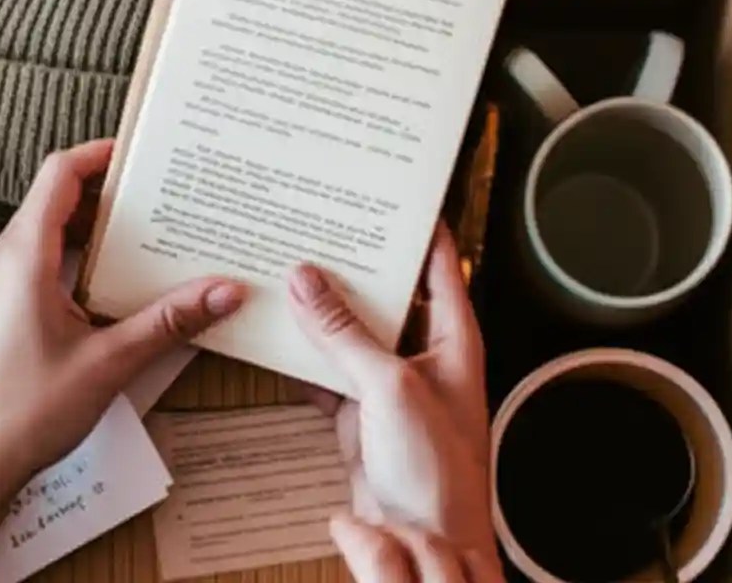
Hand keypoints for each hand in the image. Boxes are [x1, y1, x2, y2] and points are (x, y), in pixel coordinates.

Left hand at [0, 139, 245, 582]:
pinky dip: (74, 266)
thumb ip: (169, 321)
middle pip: (55, 203)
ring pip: (45, 239)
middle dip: (109, 199)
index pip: (60, 175)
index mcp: (21, 258)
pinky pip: (35, 270)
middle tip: (159, 200)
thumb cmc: (22, 415)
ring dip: (93, 236)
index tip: (140, 153)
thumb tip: (225, 291)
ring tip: (146, 244)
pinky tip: (110, 294)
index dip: (100, 155)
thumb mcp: (109, 363)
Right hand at [288, 224, 501, 580]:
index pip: (441, 264)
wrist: (422, 539)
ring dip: (323, 310)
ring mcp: (390, 383)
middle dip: (356, 264)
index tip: (389, 191)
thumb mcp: (391, 386)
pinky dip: (304, 355)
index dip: (419, 226)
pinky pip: (328, 371)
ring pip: (353, 332)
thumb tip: (307, 282)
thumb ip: (346, 334)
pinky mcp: (360, 412)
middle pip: (390, 294)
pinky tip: (277, 333)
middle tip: (319, 223)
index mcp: (454, 337)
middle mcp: (426, 354)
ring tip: (287, 267)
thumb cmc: (439, 470)